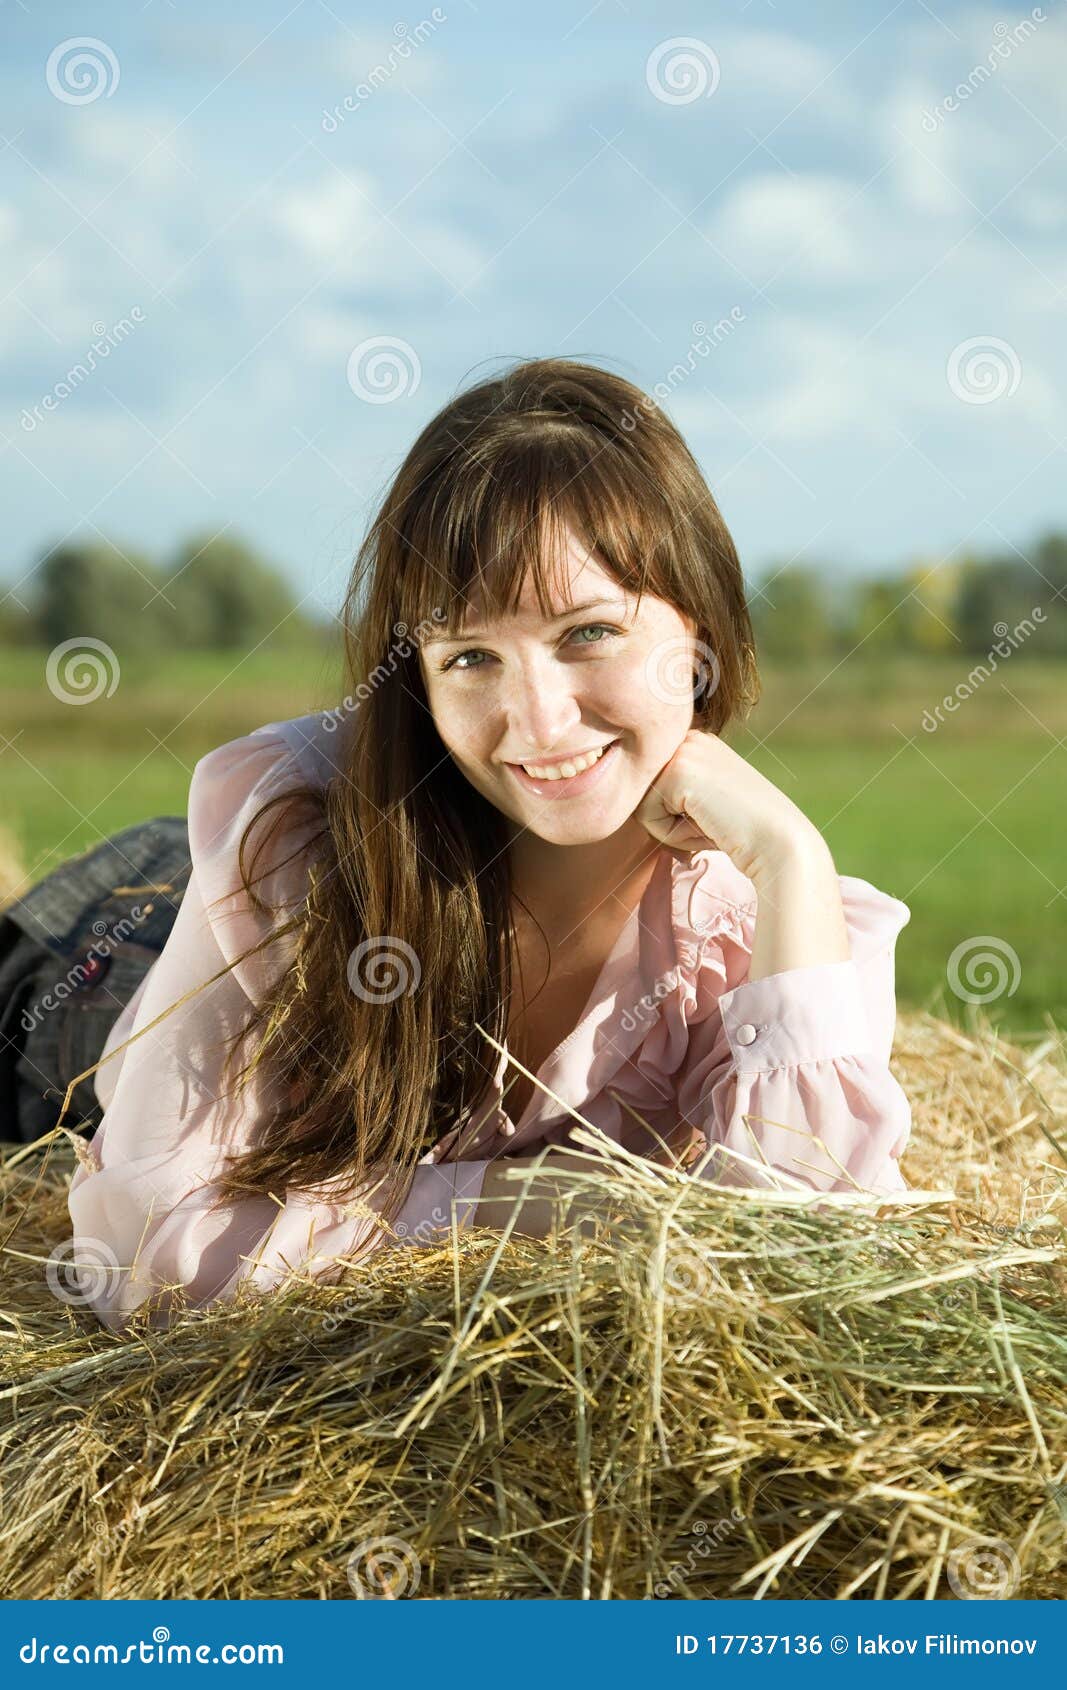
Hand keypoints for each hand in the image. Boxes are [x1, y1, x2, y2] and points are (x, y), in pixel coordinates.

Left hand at [634, 728, 826, 884]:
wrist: (779, 841)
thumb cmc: (741, 831)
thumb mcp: (701, 800)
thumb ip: (670, 792)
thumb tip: (624, 795)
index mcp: (693, 739)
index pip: (648, 785)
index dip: (672, 814)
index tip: (712, 815)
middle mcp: (686, 735)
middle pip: (639, 792)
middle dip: (668, 820)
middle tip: (710, 822)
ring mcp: (682, 749)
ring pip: (639, 805)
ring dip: (669, 829)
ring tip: (709, 823)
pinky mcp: (677, 771)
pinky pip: (646, 817)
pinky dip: (673, 834)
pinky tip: (708, 826)